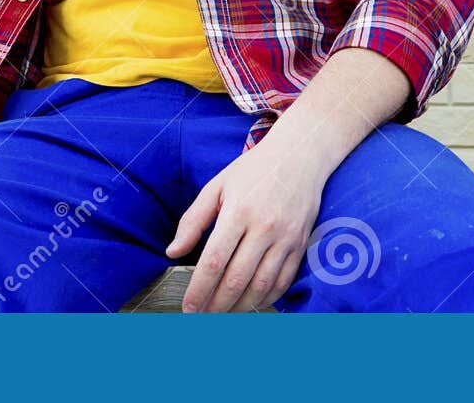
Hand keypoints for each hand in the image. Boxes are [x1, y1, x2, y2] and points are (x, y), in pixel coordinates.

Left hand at [164, 139, 327, 312]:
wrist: (300, 155)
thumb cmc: (254, 169)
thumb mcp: (217, 186)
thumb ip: (193, 220)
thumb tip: (173, 252)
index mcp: (238, 212)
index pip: (214, 261)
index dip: (199, 290)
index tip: (189, 307)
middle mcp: (264, 228)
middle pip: (236, 279)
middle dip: (216, 305)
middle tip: (202, 317)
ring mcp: (286, 238)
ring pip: (260, 286)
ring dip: (239, 307)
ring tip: (223, 314)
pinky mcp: (301, 244)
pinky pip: (283, 281)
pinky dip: (266, 298)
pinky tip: (251, 302)